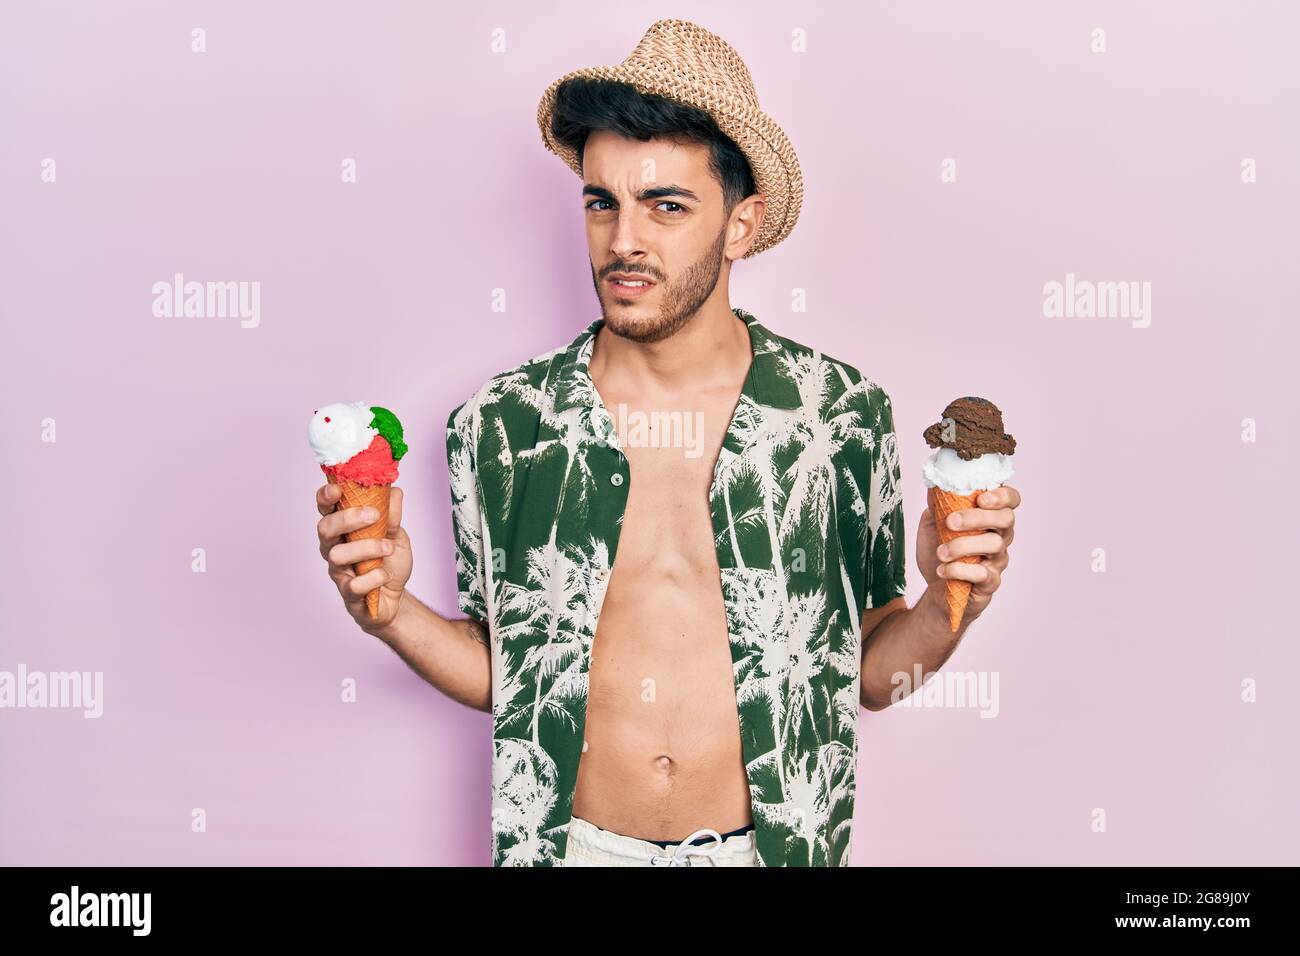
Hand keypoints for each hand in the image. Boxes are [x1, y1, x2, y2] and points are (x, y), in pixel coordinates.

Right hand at [316, 483, 412, 631]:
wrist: (397, 597)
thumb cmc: (389, 561)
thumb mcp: (396, 534)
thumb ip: (393, 514)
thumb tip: (394, 491)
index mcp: (342, 530)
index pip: (326, 509)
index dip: (325, 497)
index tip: (336, 489)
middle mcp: (334, 549)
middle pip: (324, 529)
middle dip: (347, 519)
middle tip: (373, 515)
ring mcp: (339, 572)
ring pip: (337, 556)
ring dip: (366, 548)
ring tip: (388, 548)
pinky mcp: (348, 595)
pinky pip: (353, 585)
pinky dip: (373, 577)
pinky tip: (384, 573)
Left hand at [915, 484, 1019, 624]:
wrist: (935, 585)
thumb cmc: (939, 551)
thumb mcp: (932, 523)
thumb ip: (938, 504)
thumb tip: (936, 484)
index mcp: (989, 517)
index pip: (1011, 499)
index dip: (1002, 495)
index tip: (981, 498)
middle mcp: (1000, 536)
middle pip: (1006, 519)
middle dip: (977, 517)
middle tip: (950, 522)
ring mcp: (998, 560)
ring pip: (995, 544)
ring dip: (962, 546)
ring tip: (941, 552)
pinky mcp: (991, 582)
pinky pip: (983, 574)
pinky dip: (959, 570)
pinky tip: (943, 570)